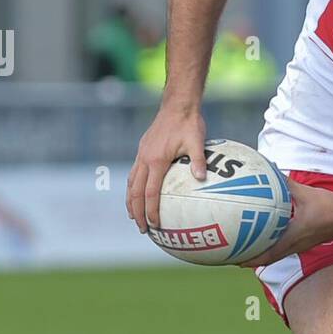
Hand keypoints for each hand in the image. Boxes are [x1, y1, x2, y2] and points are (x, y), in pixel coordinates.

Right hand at [126, 105, 206, 232]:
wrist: (177, 104)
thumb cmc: (190, 123)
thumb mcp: (198, 141)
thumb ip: (199, 160)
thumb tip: (202, 178)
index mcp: (156, 160)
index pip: (150, 193)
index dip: (151, 211)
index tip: (155, 225)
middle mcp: (144, 159)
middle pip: (135, 192)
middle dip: (137, 212)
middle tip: (142, 229)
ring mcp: (141, 154)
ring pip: (131, 183)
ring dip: (131, 202)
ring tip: (134, 217)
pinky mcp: (143, 150)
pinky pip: (134, 174)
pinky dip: (134, 188)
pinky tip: (139, 194)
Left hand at [239, 179, 332, 267]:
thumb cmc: (330, 205)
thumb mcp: (305, 192)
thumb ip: (285, 183)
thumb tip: (268, 170)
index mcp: (295, 236)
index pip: (270, 253)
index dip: (252, 258)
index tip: (235, 259)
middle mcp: (296, 245)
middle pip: (269, 259)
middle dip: (250, 259)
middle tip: (232, 256)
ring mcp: (301, 246)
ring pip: (276, 255)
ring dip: (261, 254)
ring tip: (244, 250)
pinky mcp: (305, 242)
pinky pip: (284, 248)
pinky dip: (272, 247)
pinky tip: (266, 237)